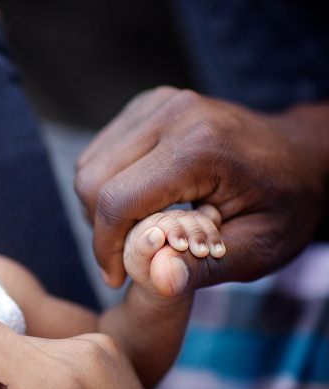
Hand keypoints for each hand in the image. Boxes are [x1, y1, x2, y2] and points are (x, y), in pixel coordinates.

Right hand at [75, 87, 328, 290]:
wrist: (303, 155)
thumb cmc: (285, 205)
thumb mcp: (257, 249)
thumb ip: (202, 267)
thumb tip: (156, 281)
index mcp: (200, 147)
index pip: (117, 199)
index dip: (105, 247)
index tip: (117, 278)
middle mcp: (172, 114)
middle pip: (91, 180)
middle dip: (101, 228)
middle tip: (130, 255)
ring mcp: (157, 103)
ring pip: (88, 165)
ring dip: (101, 207)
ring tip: (139, 229)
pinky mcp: (148, 105)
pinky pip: (100, 151)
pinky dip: (107, 184)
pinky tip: (141, 202)